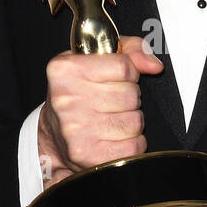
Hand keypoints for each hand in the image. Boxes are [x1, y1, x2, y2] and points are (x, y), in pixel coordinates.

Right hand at [37, 34, 162, 185]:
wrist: (53, 134)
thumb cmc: (76, 94)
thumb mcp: (95, 60)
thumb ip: (130, 50)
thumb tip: (153, 65)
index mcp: (66, 70)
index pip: (124, 67)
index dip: (128, 74)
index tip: (115, 79)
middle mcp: (67, 99)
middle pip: (131, 95)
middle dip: (129, 98)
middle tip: (111, 102)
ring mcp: (76, 129)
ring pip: (135, 121)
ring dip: (130, 121)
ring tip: (111, 119)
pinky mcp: (88, 155)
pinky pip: (133, 146)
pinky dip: (131, 143)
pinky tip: (114, 137)